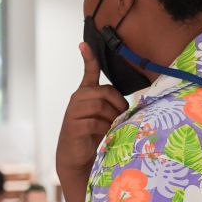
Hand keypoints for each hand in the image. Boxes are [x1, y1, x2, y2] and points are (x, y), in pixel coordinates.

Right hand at [56, 42, 127, 181]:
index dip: (88, 57)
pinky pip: (96, 122)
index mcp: (85, 94)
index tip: (83, 44)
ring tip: (111, 127)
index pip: (88, 72)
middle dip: (118, 104)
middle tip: (121, 116)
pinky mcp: (73, 126)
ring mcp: (73, 112)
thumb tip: (128, 104)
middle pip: (104, 91)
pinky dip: (104, 129)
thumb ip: (110, 105)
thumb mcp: (102, 116)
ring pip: (101, 106)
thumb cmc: (92, 135)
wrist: (75, 157)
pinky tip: (104, 134)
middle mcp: (77, 99)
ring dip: (112, 118)